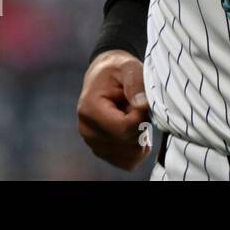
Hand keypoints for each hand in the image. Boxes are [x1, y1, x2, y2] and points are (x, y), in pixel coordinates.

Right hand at [76, 49, 151, 169]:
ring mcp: (93, 143)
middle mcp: (87, 129)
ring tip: (134, 117)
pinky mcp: (102, 151)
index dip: (141, 118)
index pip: (123, 128)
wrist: (104, 76)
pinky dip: (138, 150)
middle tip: (138, 108)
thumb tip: (142, 106)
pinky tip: (136, 131)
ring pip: (130, 156)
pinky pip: (127, 162)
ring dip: (140, 138)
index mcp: (90, 109)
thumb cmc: (118, 70)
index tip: (142, 103)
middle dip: (141, 127)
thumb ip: (135, 83)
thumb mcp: (128, 67)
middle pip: (127, 143)